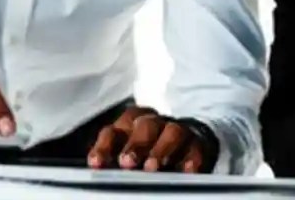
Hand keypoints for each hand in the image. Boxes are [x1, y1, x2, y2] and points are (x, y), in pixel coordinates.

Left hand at [86, 107, 208, 171]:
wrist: (186, 141)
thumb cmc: (147, 151)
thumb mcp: (126, 154)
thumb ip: (112, 160)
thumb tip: (98, 171)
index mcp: (129, 125)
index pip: (114, 131)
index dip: (104, 146)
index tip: (96, 164)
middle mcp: (153, 123)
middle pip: (144, 126)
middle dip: (135, 145)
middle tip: (127, 163)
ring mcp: (177, 131)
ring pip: (172, 132)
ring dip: (161, 149)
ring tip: (153, 167)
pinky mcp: (198, 143)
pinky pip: (196, 147)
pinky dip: (191, 159)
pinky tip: (186, 170)